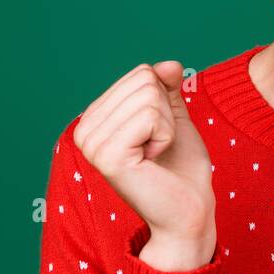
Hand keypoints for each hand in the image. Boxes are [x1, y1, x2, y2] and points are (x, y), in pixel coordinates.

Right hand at [73, 61, 215, 270]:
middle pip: (144, 80)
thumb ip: (166, 88)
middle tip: (159, 146)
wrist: (189, 209)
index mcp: (94, 119)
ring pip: (148, 96)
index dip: (163, 101)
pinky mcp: (107, 156)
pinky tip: (153, 161)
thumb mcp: (173, 118)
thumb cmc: (180, 168)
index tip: (157, 135)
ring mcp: (92, 144)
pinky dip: (165, 135)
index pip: (140, 73)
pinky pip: (149, 116)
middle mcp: (84, 130)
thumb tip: (169, 63)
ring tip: (155, 155)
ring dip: (166, 126)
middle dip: (165, 112)